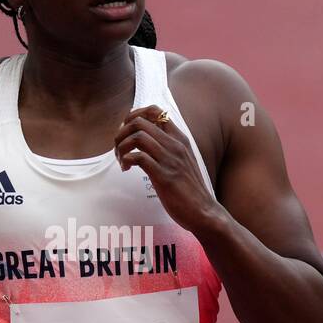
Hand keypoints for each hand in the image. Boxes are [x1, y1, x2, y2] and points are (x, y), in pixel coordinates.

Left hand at [113, 105, 218, 232]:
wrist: (203, 211)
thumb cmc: (190, 189)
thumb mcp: (181, 161)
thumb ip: (168, 149)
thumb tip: (147, 141)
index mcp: (180, 139)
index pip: (156, 111)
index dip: (135, 115)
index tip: (127, 130)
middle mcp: (175, 145)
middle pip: (140, 121)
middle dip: (122, 132)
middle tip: (119, 148)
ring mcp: (170, 160)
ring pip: (137, 137)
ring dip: (122, 147)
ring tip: (122, 160)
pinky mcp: (164, 176)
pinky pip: (139, 157)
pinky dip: (127, 160)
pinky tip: (126, 169)